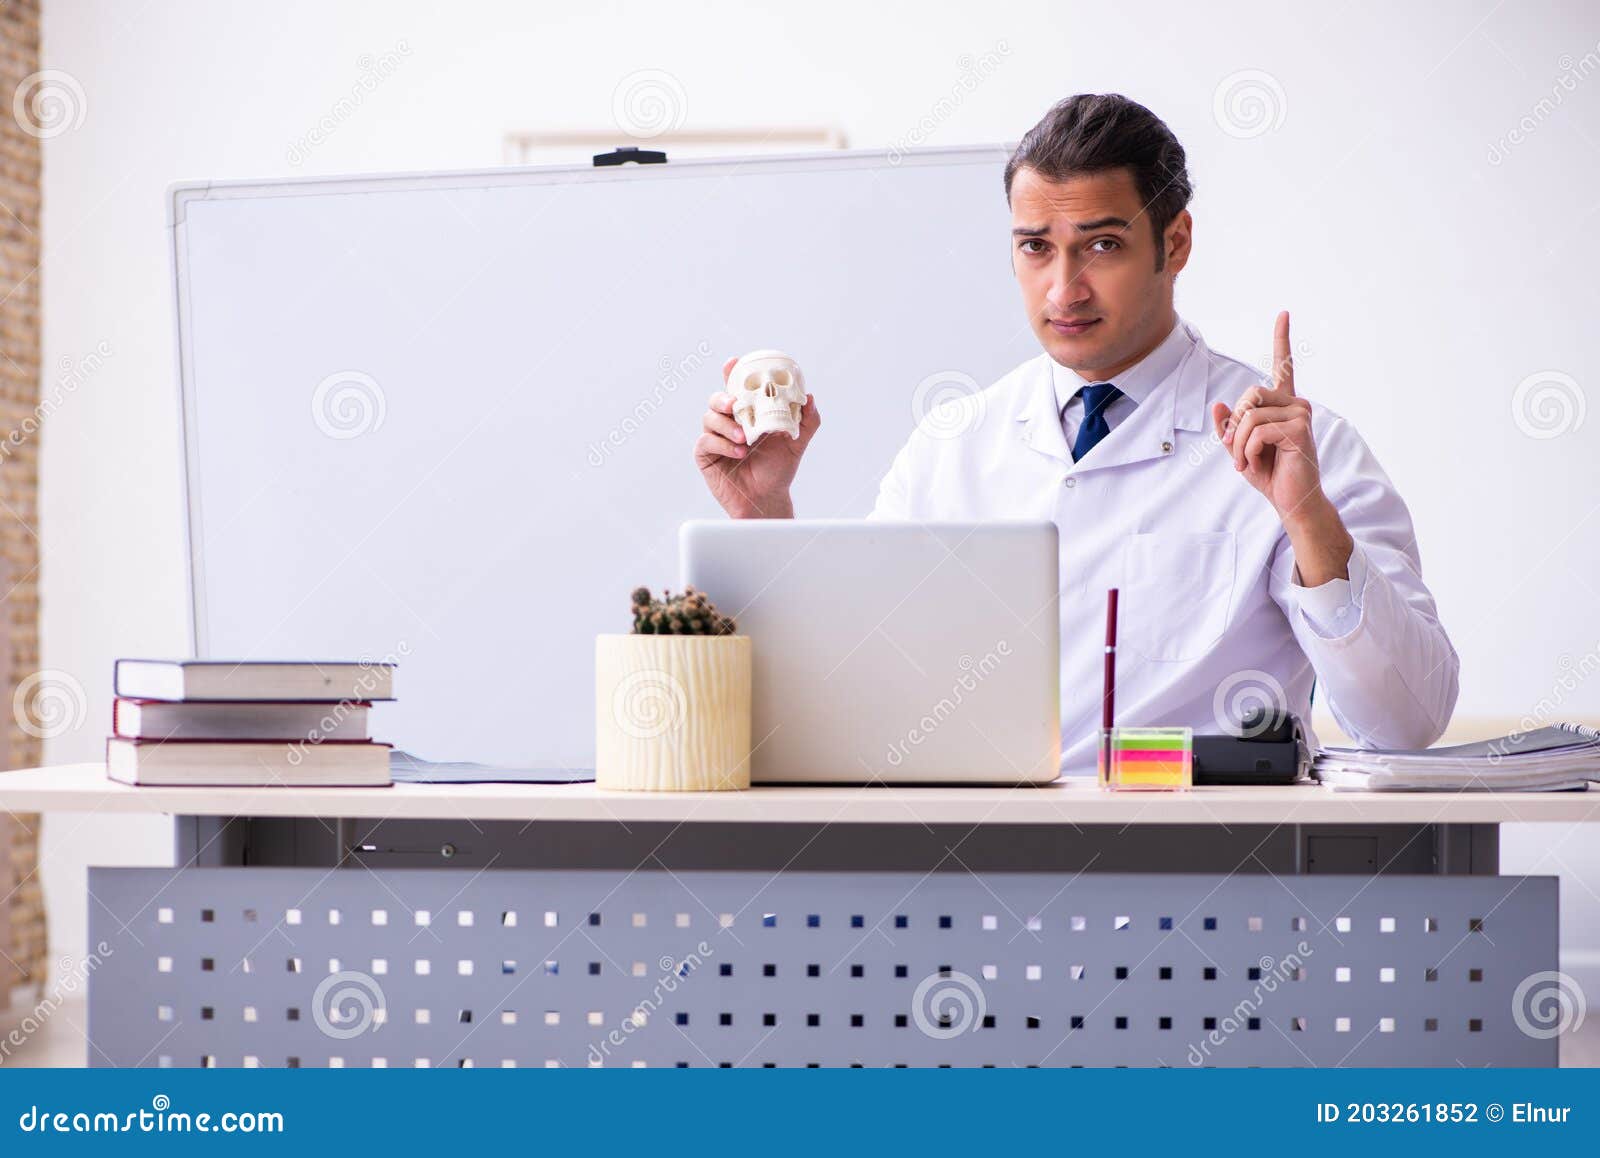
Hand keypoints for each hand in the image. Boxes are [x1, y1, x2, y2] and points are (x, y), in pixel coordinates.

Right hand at [694, 355, 820, 518]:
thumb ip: (806, 421)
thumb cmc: (778, 469)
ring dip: (726, 425)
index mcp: (747, 414)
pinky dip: (723, 445)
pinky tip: (739, 453)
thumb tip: (809, 397)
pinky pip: (706, 442)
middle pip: (716, 400)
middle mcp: (728, 422)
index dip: (732, 373)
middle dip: (723, 398)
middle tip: (735, 405)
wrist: (767, 498)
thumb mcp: (797, 443)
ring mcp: (715, 438)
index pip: (736, 388)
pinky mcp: (706, 456)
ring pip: (709, 419)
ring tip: (744, 438)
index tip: (733, 363)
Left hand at [1211, 311, 1324, 521]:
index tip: (1284, 313)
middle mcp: (1296, 404)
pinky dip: (1248, 452)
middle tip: (1237, 451)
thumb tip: (1218, 403)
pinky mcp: (1300, 429)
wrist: (1290, 500)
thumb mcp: (1240, 448)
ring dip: (1238, 444)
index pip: (1283, 366)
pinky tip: (1258, 464)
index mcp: (1283, 405)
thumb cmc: (1269, 473)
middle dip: (1235, 425)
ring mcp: (1301, 414)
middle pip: (1250, 393)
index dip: (1281, 339)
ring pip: (1250, 416)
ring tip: (1246, 462)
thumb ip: (1229, 427)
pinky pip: (1257, 432)